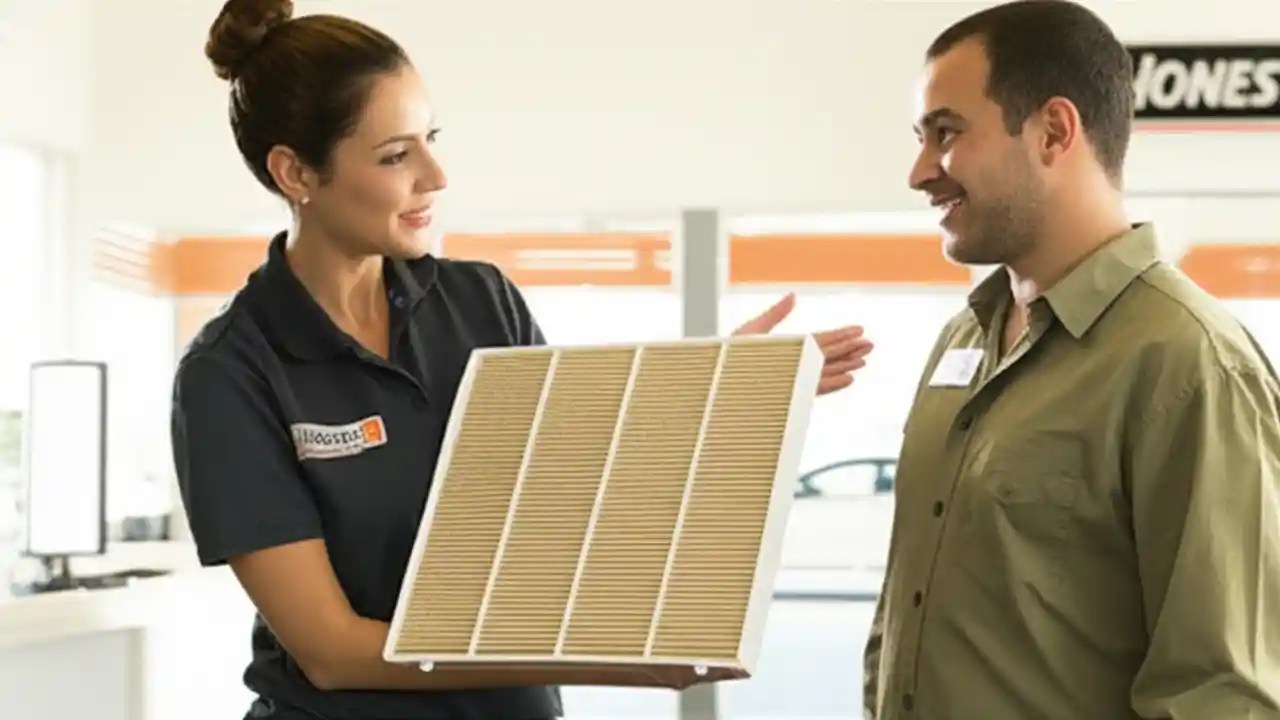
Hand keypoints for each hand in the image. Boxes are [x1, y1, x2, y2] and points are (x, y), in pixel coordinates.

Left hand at [731, 292, 873, 395]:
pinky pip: (816, 388)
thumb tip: (793, 295)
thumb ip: (775, 314)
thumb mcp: (753, 330)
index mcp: (787, 348)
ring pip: (826, 371)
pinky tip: (849, 378)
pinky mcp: (789, 394)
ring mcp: (793, 380)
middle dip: (851, 349)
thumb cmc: (729, 356)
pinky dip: (834, 383)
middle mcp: (793, 364)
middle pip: (828, 355)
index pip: (820, 339)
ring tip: (865, 359)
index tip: (860, 328)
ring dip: (847, 364)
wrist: (716, 382)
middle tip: (872, 344)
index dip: (840, 334)